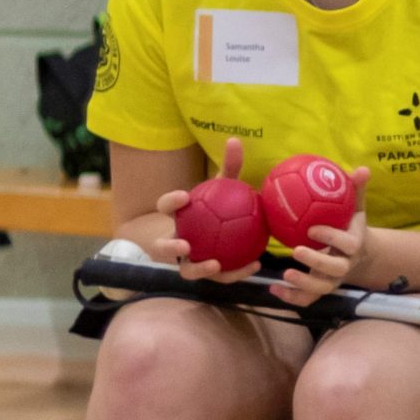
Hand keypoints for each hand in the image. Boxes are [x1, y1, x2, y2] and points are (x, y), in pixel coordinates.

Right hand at [153, 136, 260, 281]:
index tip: (184, 196)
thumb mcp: (219, 187)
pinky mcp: (207, 275)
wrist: (212, 231)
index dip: (170, 202)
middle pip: (164, 247)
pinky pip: (219, 279)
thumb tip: (235, 140)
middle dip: (169, 247)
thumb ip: (227, 168)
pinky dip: (235, 273)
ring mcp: (187, 262)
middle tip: (184, 244)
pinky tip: (255, 264)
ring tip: (215, 264)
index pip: (165, 207)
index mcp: (175, 217)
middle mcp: (175, 240)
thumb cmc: (212, 208)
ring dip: (197, 269)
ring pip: (187, 271)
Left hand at [280, 164, 374, 305]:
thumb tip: (363, 168)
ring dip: (304, 284)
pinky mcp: (321, 290)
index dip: (332, 238)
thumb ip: (356, 189)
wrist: (357, 254)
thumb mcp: (355, 207)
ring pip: (323, 288)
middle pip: (336, 269)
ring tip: (285, 274)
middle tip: (296, 251)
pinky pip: (308, 299)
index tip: (312, 229)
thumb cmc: (349, 225)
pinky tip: (273, 288)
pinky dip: (292, 297)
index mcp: (354, 245)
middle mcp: (345, 265)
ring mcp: (333, 280)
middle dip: (317, 262)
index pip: (348, 244)